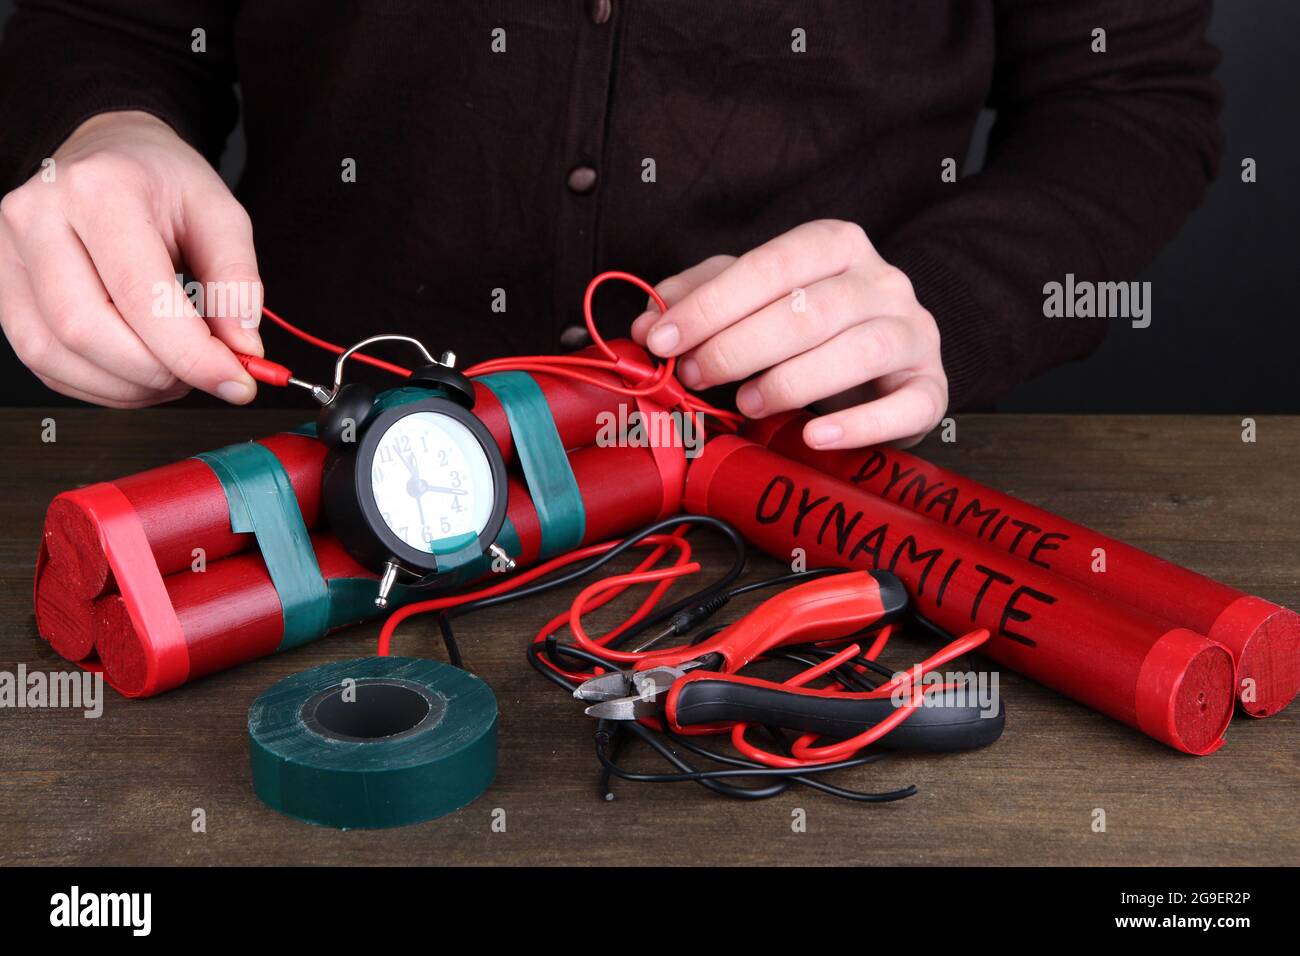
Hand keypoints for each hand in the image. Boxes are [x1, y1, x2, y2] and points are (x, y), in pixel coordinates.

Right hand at [0, 110, 261, 406]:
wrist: (109, 153)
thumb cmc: (161, 182)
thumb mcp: (220, 213)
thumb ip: (237, 281)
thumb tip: (242, 350)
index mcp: (100, 191)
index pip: (140, 294)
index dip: (191, 353)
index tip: (236, 380)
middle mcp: (39, 218)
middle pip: (86, 329)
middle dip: (156, 372)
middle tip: (204, 374)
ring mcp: (8, 254)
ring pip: (56, 354)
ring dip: (127, 386)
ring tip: (175, 373)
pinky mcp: (3, 290)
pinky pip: (43, 362)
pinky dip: (100, 385)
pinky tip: (138, 374)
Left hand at [631, 220, 947, 448]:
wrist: (885, 362)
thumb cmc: (808, 330)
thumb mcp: (751, 301)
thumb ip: (700, 300)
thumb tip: (647, 321)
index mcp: (835, 245)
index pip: (771, 265)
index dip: (712, 304)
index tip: (662, 339)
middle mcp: (883, 281)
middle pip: (809, 309)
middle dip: (738, 346)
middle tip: (693, 376)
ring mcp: (914, 333)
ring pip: (858, 350)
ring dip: (791, 381)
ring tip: (746, 404)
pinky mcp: (932, 388)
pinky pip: (905, 406)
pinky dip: (858, 425)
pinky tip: (814, 436)